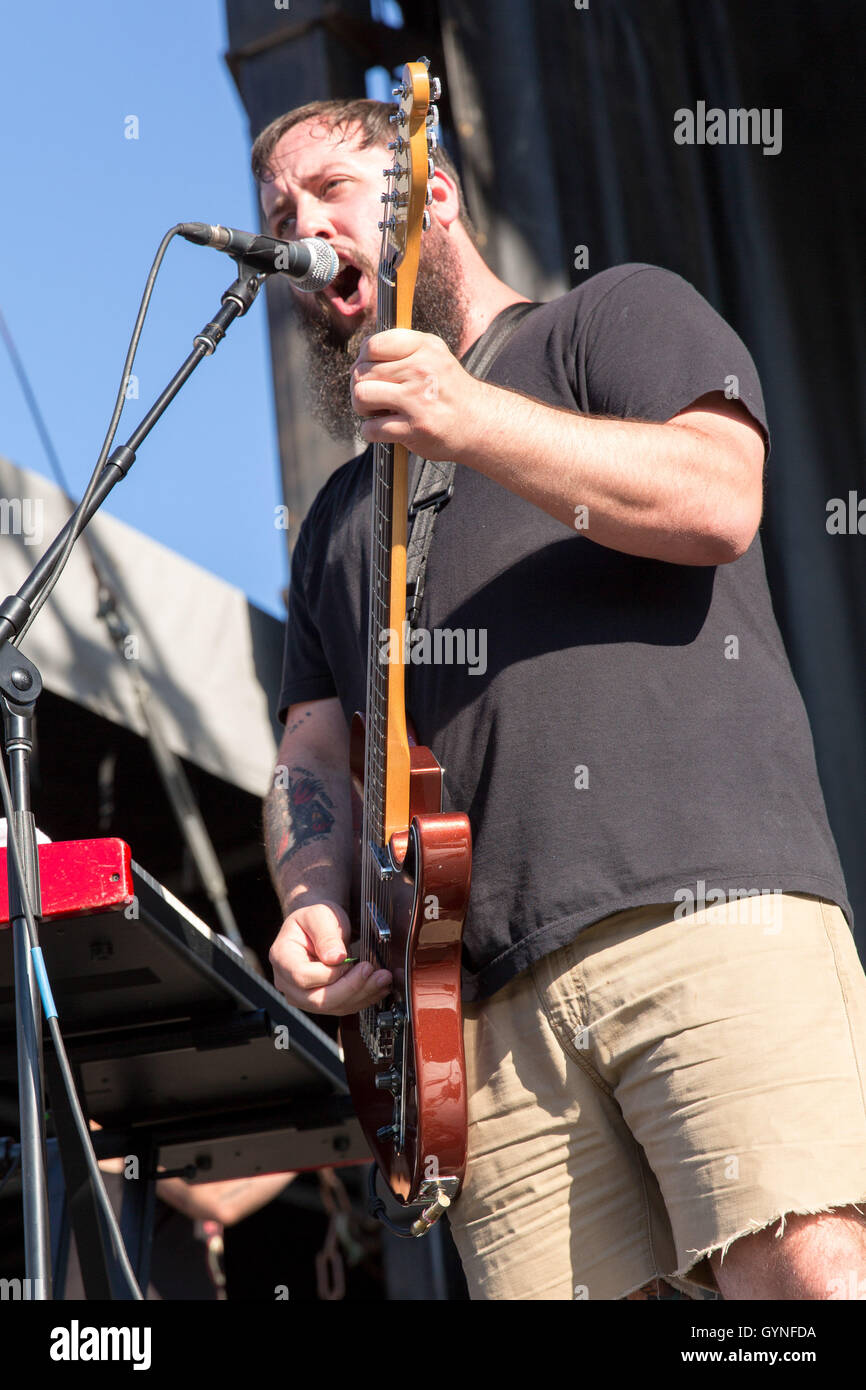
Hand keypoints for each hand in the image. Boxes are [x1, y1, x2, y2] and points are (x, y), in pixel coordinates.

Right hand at [269, 899, 391, 1015]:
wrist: (318, 926)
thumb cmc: (316, 919)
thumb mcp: (320, 916)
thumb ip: (326, 935)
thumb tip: (335, 958)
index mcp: (282, 957)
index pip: (303, 976)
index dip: (329, 973)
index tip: (349, 960)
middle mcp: (287, 982)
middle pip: (318, 999)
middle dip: (351, 989)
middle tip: (374, 973)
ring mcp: (303, 995)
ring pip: (333, 1007)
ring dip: (361, 995)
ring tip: (382, 979)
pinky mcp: (320, 1001)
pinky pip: (341, 1006)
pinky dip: (362, 998)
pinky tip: (377, 987)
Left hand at [351, 328, 488, 460]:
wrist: (479, 422)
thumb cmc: (448, 390)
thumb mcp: (433, 356)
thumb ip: (400, 351)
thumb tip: (356, 364)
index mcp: (425, 347)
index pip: (373, 344)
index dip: (363, 358)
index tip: (370, 369)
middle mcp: (421, 370)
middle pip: (362, 372)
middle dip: (361, 385)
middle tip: (375, 395)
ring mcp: (418, 400)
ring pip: (361, 396)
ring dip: (362, 407)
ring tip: (376, 410)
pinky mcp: (415, 428)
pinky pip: (371, 428)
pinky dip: (370, 432)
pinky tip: (384, 428)